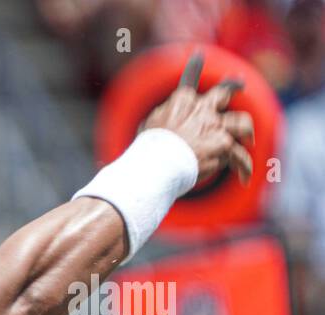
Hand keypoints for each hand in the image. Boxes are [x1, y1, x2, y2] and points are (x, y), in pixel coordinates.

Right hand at [142, 51, 254, 183]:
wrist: (157, 163)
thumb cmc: (147, 149)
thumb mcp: (149, 126)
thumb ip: (162, 117)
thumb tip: (164, 116)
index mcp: (182, 101)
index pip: (189, 79)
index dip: (194, 66)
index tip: (197, 55)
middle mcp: (203, 109)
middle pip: (223, 92)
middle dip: (232, 87)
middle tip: (239, 84)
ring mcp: (215, 126)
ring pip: (242, 122)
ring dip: (246, 131)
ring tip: (248, 139)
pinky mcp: (224, 145)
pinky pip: (240, 156)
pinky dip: (243, 168)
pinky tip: (244, 178)